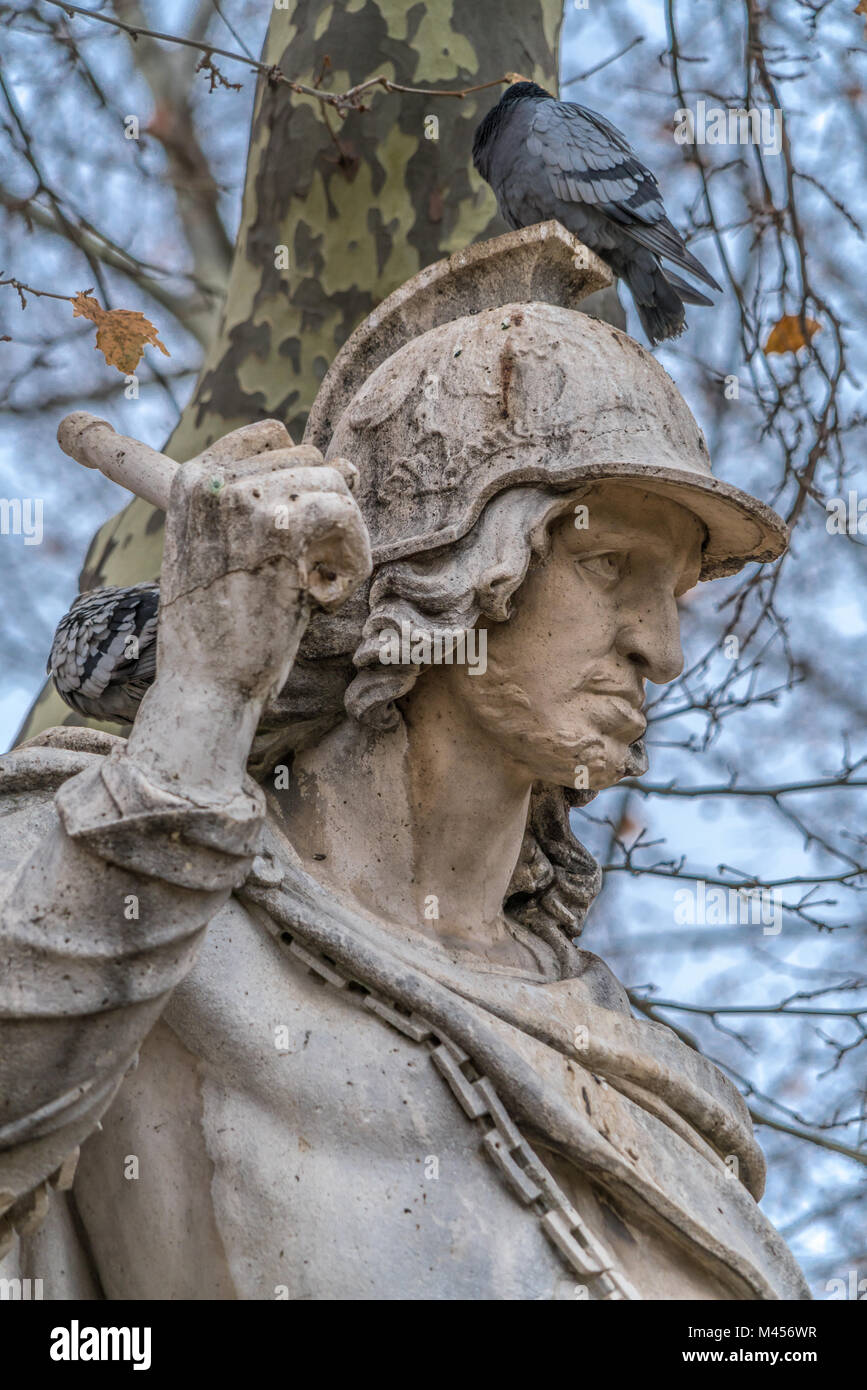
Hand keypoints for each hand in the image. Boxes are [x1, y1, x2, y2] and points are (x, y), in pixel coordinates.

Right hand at [157, 420, 371, 706]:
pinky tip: (327, 594)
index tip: (290, 541)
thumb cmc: (219, 630)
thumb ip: (270, 504)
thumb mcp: (226, 552)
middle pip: (312, 460)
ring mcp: (247, 497)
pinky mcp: (283, 527)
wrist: (205, 685)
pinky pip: (347, 514)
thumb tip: (348, 465)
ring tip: (314, 586)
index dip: (299, 487)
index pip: (273, 438)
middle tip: (304, 574)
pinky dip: (353, 558)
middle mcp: (214, 478)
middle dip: (324, 516)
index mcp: (192, 479)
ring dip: (341, 540)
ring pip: (335, 484)